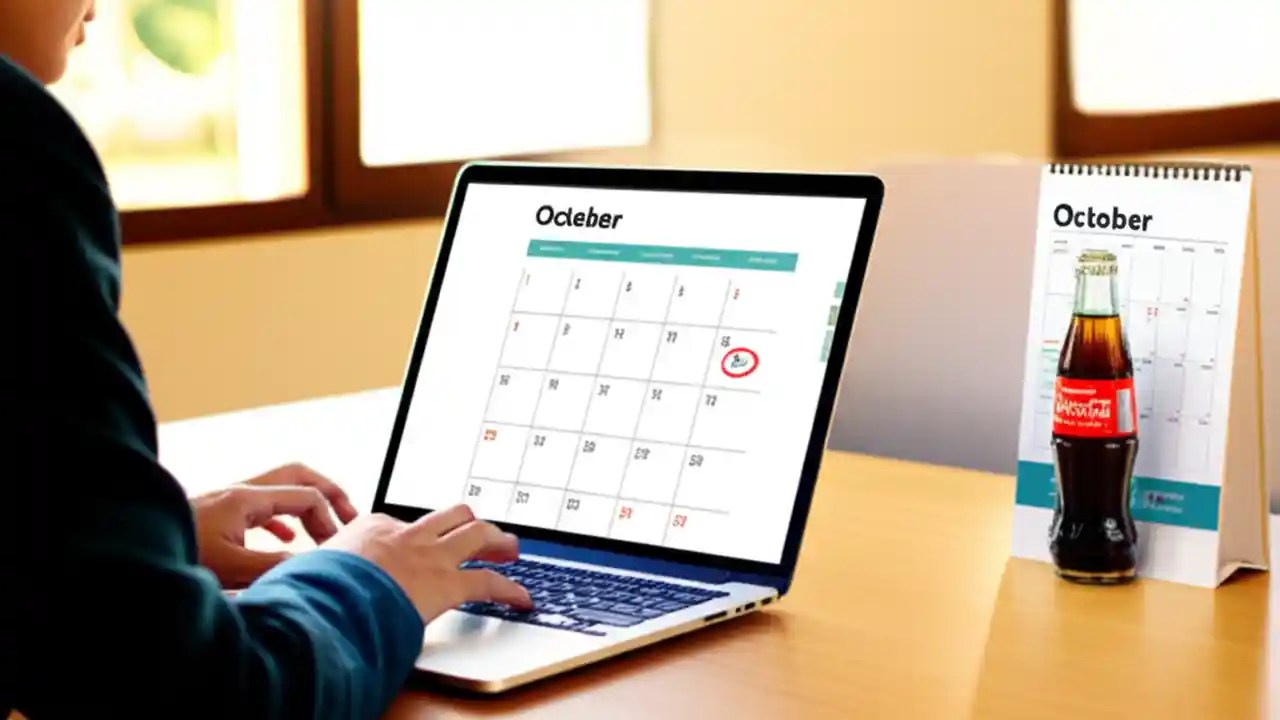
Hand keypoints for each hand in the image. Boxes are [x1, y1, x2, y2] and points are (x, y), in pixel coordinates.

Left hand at [192, 464, 358, 588]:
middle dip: (329, 491)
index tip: (338, 546)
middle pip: (298, 474)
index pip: (307, 495)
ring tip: (325, 529)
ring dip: (307, 504)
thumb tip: (310, 562)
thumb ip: (275, 563)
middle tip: (350, 515)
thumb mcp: (231, 567)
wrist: (134, 550)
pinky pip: (264, 506)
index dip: (330, 518)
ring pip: (281, 488)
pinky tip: (288, 540)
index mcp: (247, 499)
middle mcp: (240, 493)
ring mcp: (228, 501)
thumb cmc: (178, 556)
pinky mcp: (219, 515)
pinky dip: (285, 518)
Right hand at [323, 505, 532, 622]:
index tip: (421, 544)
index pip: (402, 525)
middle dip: (470, 523)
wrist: (326, 601)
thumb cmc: (311, 590)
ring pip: (476, 534)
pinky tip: (522, 598)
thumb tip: (288, 581)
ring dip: (498, 540)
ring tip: (511, 549)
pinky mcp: (447, 583)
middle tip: (485, 533)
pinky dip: (510, 589)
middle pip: (450, 516)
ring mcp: (429, 555)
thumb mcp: (303, 571)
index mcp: (371, 528)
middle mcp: (406, 534)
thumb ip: (309, 572)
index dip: (417, 536)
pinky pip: (488, 582)